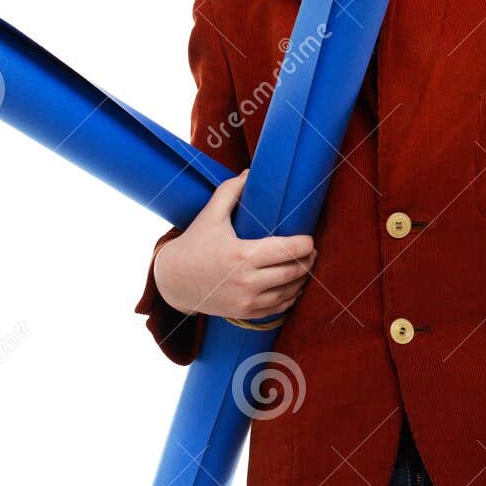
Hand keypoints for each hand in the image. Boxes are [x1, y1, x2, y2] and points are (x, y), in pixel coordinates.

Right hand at [153, 170, 316, 320]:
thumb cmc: (194, 244)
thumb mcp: (210, 215)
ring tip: (305, 266)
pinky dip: (290, 297)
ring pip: (289, 292)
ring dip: (302, 279)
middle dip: (308, 260)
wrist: (173, 281)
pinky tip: (294, 286)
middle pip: (293, 272)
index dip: (304, 244)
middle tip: (311, 251)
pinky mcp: (244, 313)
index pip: (287, 250)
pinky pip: (278, 308)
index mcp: (242, 254)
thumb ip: (230, 191)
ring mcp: (246, 300)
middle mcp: (246, 281)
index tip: (309, 239)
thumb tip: (250, 172)